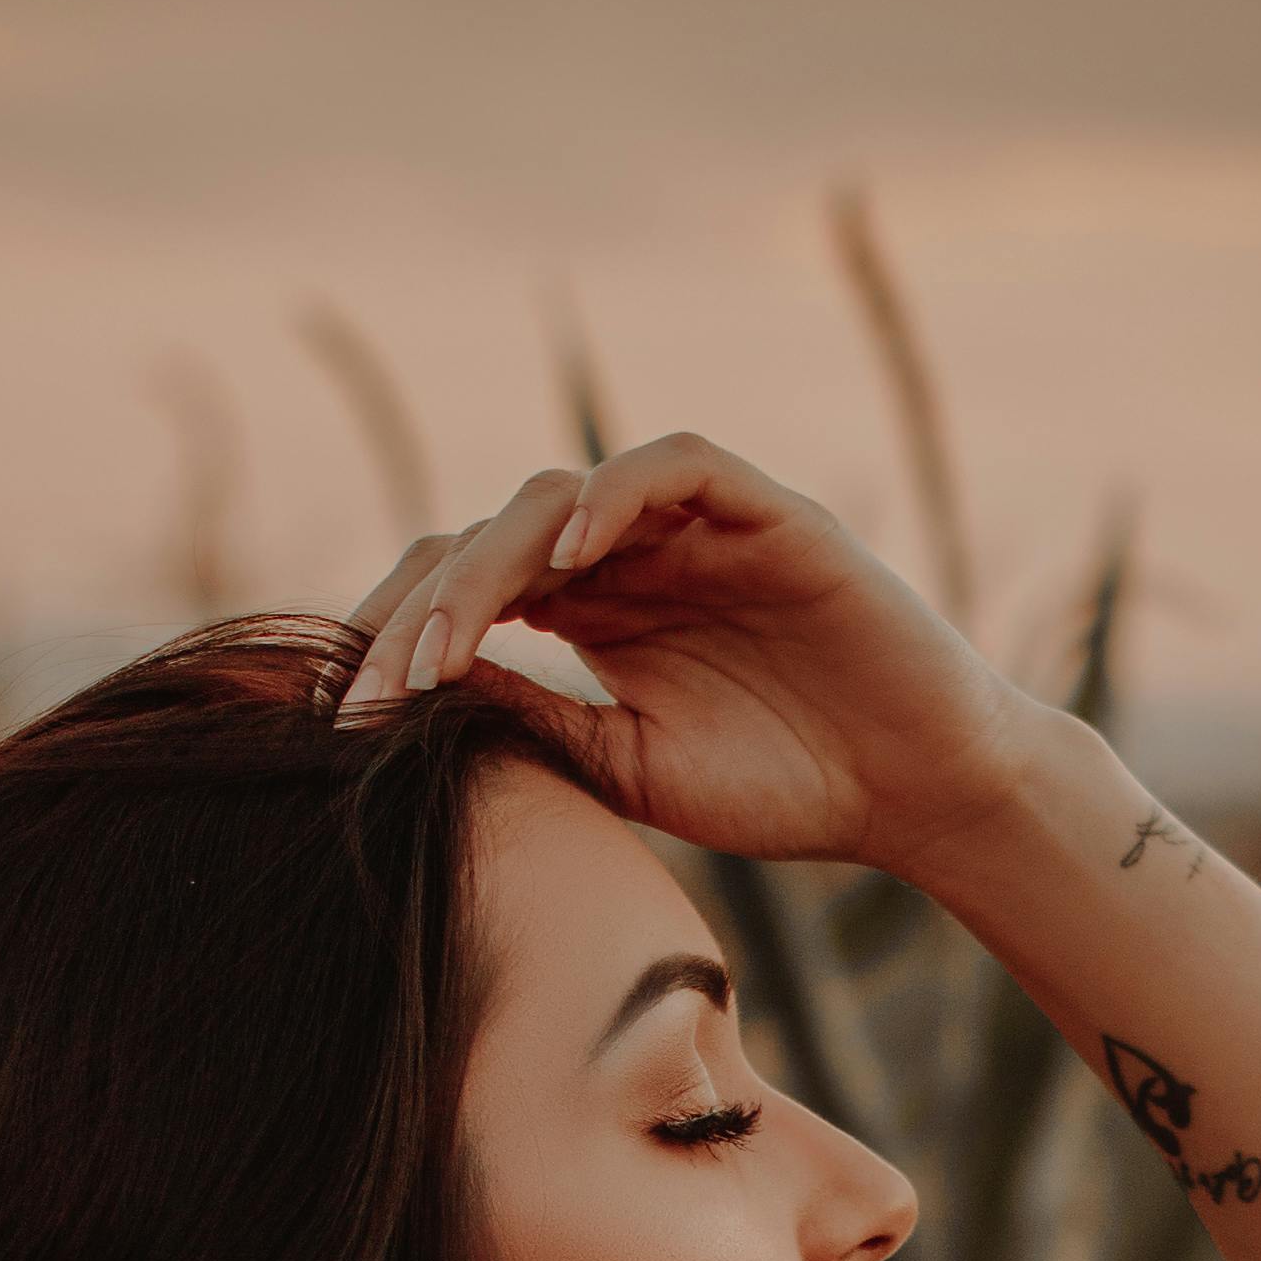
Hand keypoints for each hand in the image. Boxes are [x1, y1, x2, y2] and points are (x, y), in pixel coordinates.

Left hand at [330, 432, 1040, 877]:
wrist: (914, 795)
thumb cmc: (783, 785)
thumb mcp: (625, 764)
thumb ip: (534, 719)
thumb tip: (418, 696)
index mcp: (589, 613)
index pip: (465, 592)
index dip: (398, 638)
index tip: (346, 716)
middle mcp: (630, 556)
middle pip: (490, 538)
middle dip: (422, 609)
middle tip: (379, 687)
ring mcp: (694, 528)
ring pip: (564, 495)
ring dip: (493, 560)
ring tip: (450, 639)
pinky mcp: (765, 513)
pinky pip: (676, 465)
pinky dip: (615, 497)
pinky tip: (566, 564)